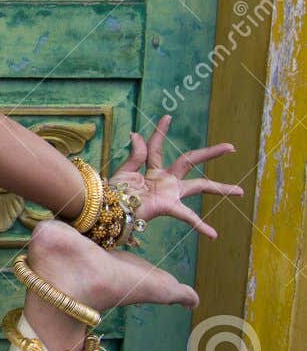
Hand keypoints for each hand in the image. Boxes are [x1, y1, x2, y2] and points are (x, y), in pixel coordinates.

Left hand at [107, 110, 243, 239]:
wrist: (110, 210)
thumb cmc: (114, 194)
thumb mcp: (124, 171)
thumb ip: (135, 154)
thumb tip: (136, 134)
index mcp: (151, 170)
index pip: (157, 147)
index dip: (160, 132)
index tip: (167, 116)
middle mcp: (165, 180)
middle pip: (191, 162)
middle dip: (210, 153)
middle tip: (231, 147)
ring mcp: (170, 193)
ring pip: (200, 186)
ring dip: (220, 188)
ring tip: (241, 191)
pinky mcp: (169, 206)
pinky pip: (188, 216)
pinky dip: (200, 225)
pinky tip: (214, 234)